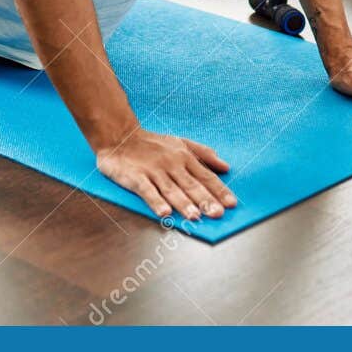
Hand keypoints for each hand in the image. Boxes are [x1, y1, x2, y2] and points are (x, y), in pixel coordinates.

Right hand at [94, 130, 236, 220]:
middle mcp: (172, 164)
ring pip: (171, 190)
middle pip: (191, 185)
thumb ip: (204, 154)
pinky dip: (156, 202)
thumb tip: (226, 167)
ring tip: (195, 216)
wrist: (120, 135)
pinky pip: (147, 191)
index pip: (206, 176)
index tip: (231, 204)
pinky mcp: (136, 177)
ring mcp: (154, 171)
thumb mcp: (182, 142)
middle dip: (205, 200)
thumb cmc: (152, 142)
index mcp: (184, 157)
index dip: (219, 190)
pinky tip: (164, 213)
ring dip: (184, 204)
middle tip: (218, 214)